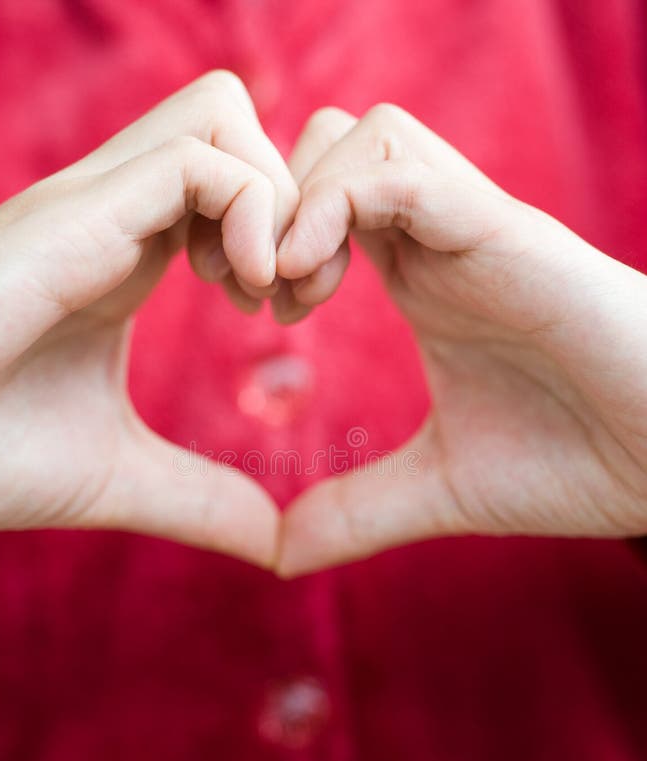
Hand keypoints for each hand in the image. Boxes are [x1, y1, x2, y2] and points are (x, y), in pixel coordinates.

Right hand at [0, 71, 301, 566]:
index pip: (228, 183)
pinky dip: (250, 211)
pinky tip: (242, 289)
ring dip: (276, 199)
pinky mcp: (75, 215)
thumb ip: (200, 500)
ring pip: (221, 114)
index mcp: (126, 256)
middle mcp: (113, 215)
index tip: (286, 312)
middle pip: (233, 124)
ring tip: (264, 290)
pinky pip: (198, 158)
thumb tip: (272, 544)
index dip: (284, 233)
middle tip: (294, 293)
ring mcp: (92, 205)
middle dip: (295, 199)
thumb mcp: (120, 478)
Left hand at [276, 104, 646, 575]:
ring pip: (359, 134)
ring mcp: (470, 229)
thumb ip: (357, 511)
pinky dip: (337, 206)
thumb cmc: (574, 461)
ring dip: (299, 200)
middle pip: (326, 141)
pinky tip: (317, 282)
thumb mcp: (438, 490)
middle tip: (256, 291)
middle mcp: (438, 240)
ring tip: (294, 290)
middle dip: (266, 204)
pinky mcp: (504, 232)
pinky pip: (402, 170)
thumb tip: (281, 558)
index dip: (265, 237)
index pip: (320, 197)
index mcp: (419, 277)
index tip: (252, 309)